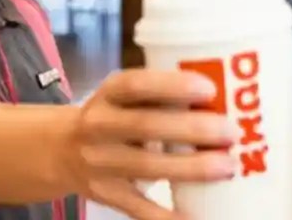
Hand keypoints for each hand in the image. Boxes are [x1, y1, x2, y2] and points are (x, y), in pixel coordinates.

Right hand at [58, 69, 237, 219]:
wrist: (60, 150)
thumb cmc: (115, 114)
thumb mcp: (126, 95)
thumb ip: (162, 93)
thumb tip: (227, 96)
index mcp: (109, 93)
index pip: (136, 84)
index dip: (172, 86)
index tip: (209, 89)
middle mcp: (99, 126)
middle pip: (145, 126)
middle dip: (192, 129)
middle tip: (231, 132)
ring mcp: (100, 163)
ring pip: (147, 167)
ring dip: (191, 168)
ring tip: (228, 166)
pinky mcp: (107, 194)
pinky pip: (140, 208)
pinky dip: (168, 216)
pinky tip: (197, 216)